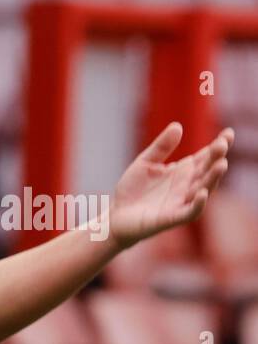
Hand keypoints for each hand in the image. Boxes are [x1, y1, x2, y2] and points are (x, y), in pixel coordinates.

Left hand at [109, 122, 233, 249]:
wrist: (115, 216)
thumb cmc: (133, 190)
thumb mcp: (145, 162)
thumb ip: (161, 147)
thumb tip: (177, 126)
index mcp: (183, 171)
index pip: (206, 157)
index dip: (218, 146)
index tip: (228, 133)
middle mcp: (187, 186)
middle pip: (207, 171)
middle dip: (217, 158)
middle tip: (222, 144)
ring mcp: (181, 202)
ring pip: (203, 190)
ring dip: (213, 178)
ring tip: (221, 164)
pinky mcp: (172, 218)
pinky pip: (190, 212)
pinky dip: (198, 204)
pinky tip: (202, 193)